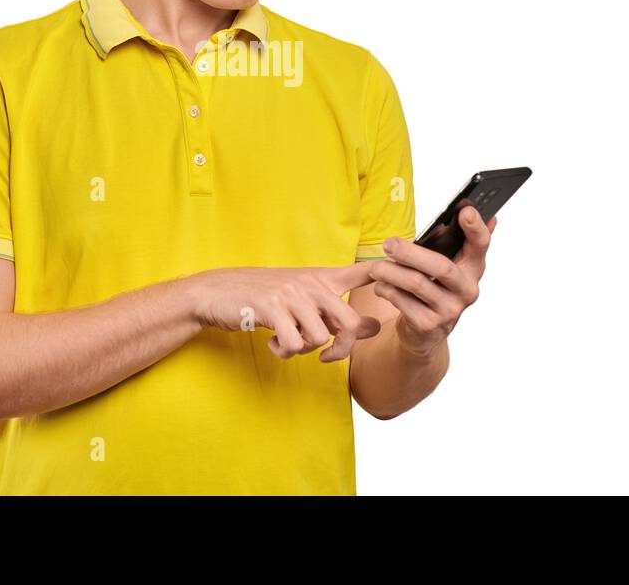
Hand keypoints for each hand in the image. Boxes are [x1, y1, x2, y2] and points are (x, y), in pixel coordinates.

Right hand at [190, 263, 382, 361]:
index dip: (389, 276)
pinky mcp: (273, 308)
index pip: (364, 272)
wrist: (217, 293)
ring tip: (287, 341)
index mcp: (321, 278)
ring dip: (304, 350)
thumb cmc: (264, 298)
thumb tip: (377, 326)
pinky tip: (272, 342)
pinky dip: (284, 352)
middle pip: (349, 323)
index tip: (411, 281)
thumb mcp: (303, 301)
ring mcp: (292, 294)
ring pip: (320, 338)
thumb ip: (339, 314)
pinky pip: (294, 344)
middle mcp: (311, 283)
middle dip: (342, 350)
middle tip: (326, 357)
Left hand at [370, 203, 497, 355]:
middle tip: (388, 243)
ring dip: (391, 272)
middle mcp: (467, 291)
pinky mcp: (429, 325)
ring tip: (375, 267)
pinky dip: (387, 290)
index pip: (481, 245)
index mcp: (473, 269)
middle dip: (410, 253)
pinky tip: (380, 285)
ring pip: (416, 284)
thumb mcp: (446, 265)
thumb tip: (473, 209)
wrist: (424, 332)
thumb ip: (457, 241)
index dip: (475, 228)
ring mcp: (450, 310)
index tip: (464, 210)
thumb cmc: (434, 288)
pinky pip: (403, 302)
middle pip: (441, 267)